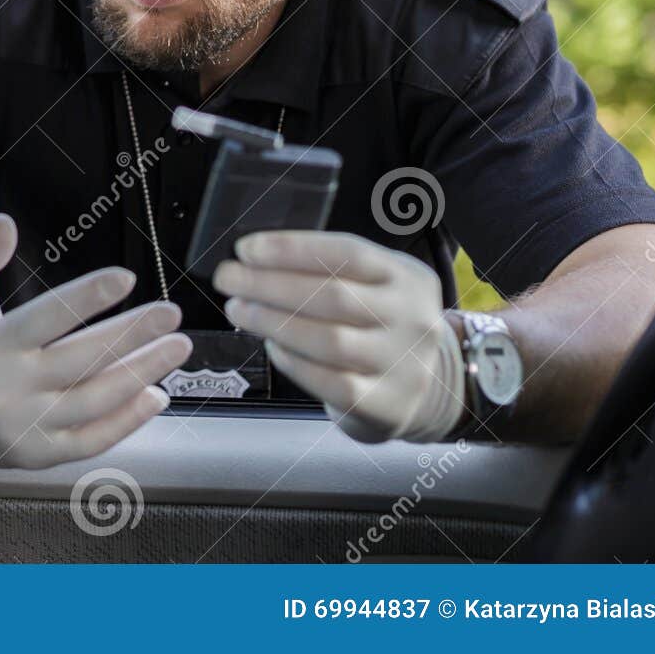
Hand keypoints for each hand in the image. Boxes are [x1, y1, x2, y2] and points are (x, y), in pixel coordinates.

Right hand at [0, 214, 191, 467]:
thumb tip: (5, 223)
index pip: (46, 317)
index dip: (88, 296)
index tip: (126, 278)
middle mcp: (5, 391)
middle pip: (82, 360)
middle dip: (133, 335)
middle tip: (172, 312)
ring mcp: (22, 428)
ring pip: (95, 402)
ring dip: (141, 373)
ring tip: (175, 347)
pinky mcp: (35, 455)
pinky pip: (91, 441)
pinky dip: (128, 420)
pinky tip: (156, 394)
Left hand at [214, 231, 464, 442]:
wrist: (425, 390)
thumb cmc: (380, 326)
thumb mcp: (377, 285)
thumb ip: (329, 269)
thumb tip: (257, 259)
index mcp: (408, 276)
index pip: (346, 252)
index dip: (291, 249)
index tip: (247, 249)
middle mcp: (413, 317)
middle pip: (332, 295)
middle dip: (269, 284)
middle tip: (229, 278)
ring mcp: (403, 364)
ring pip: (328, 340)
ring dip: (273, 321)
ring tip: (239, 309)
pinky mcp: (385, 404)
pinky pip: (328, 381)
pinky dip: (292, 361)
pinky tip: (271, 345)